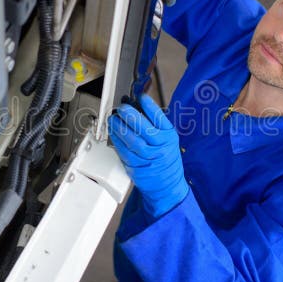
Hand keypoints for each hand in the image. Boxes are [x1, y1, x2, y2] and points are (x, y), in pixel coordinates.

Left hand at [108, 94, 188, 217]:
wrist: (167, 185)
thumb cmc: (166, 158)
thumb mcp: (168, 139)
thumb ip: (155, 124)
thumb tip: (137, 105)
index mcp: (169, 136)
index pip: (159, 117)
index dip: (148, 105)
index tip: (140, 97)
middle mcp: (160, 146)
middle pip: (143, 128)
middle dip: (130, 115)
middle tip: (121, 108)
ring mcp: (149, 157)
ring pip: (132, 140)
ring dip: (120, 127)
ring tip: (113, 119)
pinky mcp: (137, 166)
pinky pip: (124, 151)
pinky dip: (117, 141)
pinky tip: (113, 133)